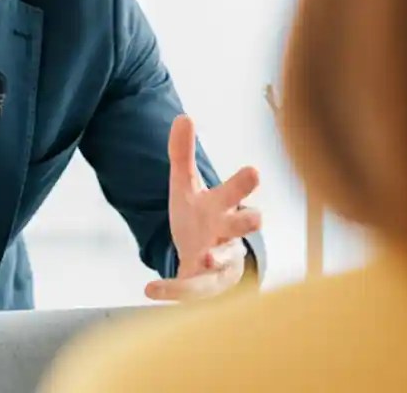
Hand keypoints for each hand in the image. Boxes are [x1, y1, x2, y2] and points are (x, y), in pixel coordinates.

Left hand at [145, 114, 262, 301]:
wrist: (203, 263)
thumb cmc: (199, 219)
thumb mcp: (185, 186)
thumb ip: (182, 154)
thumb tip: (183, 115)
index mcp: (222, 208)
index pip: (236, 193)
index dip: (245, 183)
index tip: (253, 171)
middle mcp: (227, 235)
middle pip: (243, 227)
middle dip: (248, 222)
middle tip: (256, 217)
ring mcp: (220, 264)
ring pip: (225, 263)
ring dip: (218, 260)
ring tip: (207, 259)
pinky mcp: (205, 287)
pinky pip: (192, 291)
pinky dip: (173, 292)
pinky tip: (150, 290)